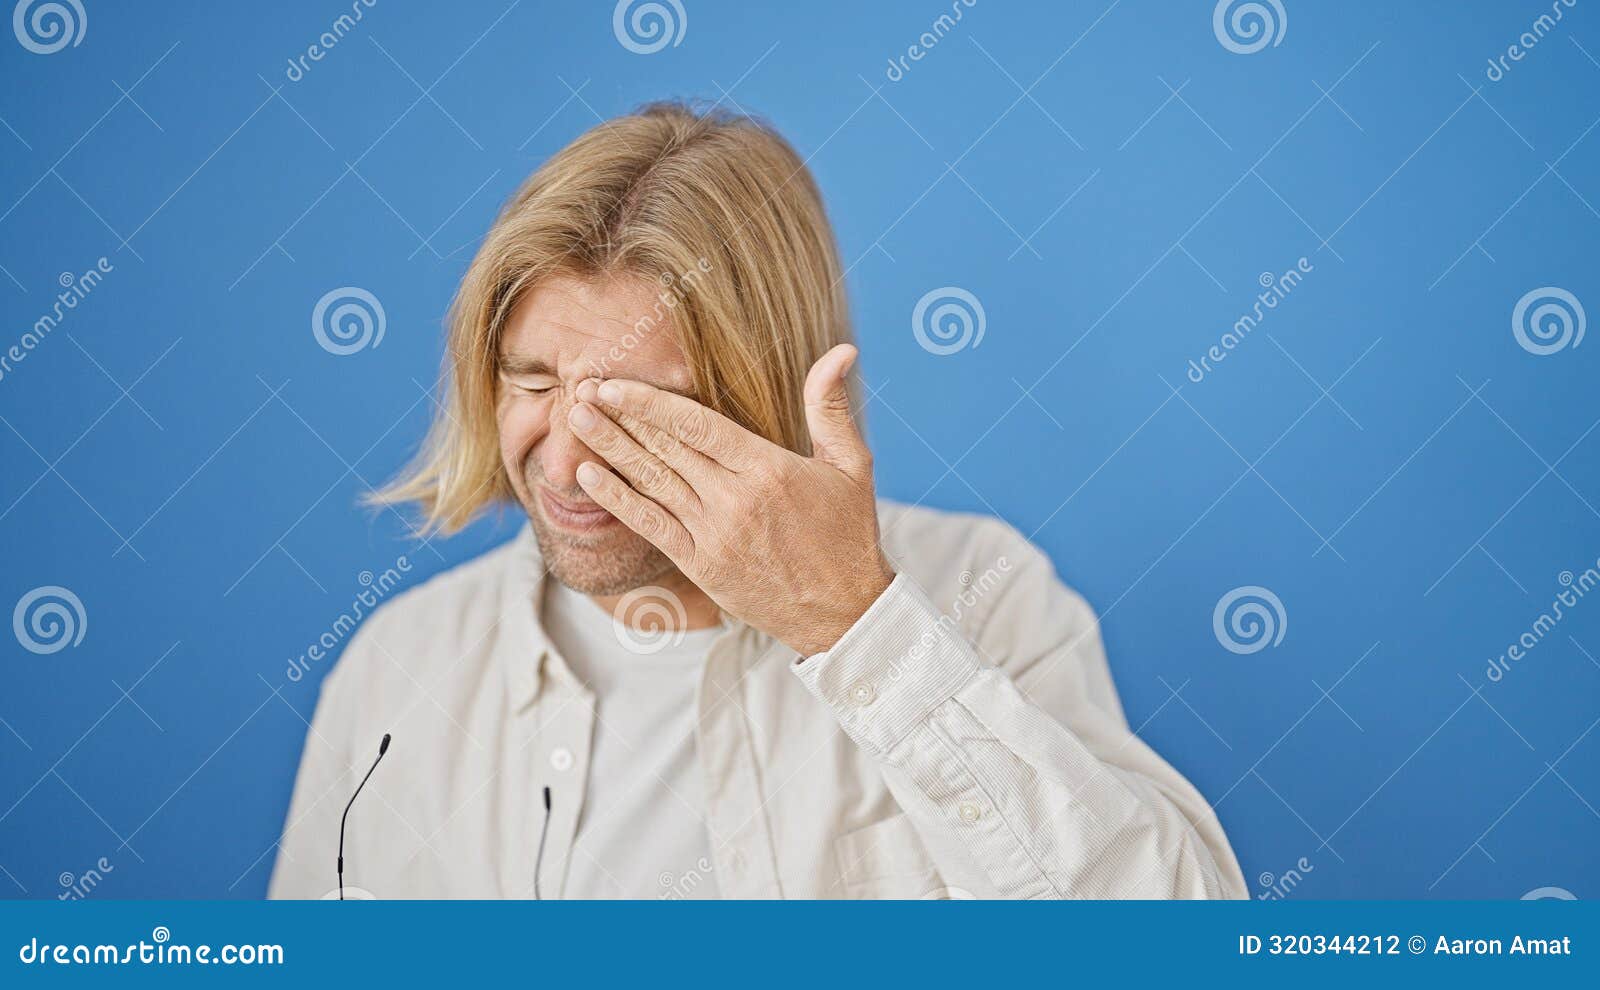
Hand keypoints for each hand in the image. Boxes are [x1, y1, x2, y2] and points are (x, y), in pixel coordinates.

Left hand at [569, 344, 893, 656]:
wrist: (844, 613)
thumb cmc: (848, 534)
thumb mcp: (851, 465)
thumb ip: (830, 407)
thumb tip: (840, 350)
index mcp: (768, 469)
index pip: (697, 425)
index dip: (650, 402)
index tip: (615, 383)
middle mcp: (735, 500)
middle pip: (665, 449)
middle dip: (619, 416)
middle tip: (581, 388)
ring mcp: (715, 535)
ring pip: (652, 482)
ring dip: (610, 448)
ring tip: (575, 419)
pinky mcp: (702, 565)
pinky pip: (652, 527)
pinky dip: (618, 500)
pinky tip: (589, 476)